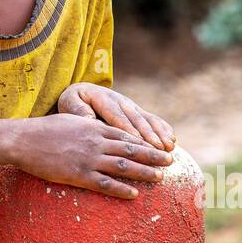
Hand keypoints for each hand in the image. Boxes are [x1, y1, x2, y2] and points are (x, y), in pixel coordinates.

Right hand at [10, 114, 173, 199]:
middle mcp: (96, 142)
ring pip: (123, 166)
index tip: (159, 146)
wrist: (23, 140)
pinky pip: (104, 184)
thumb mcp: (71, 120)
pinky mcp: (78, 174)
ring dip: (144, 172)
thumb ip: (89, 125)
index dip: (145, 142)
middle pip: (131, 150)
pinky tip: (134, 195)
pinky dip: (121, 189)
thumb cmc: (44, 130)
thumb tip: (101, 126)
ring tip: (160, 177)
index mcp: (94, 127)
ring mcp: (88, 159)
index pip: (126, 135)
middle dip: (153, 155)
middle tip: (170, 161)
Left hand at [57, 83, 174, 151]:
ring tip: (169, 147)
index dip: (128, 129)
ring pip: (147, 120)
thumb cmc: (73, 102)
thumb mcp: (69, 103)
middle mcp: (120, 101)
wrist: (82, 92)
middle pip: (136, 119)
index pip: (116, 116)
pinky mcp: (137, 111)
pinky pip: (153, 119)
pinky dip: (164, 129)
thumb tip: (88, 119)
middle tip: (159, 150)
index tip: (137, 142)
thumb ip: (78, 110)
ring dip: (160, 134)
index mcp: (102, 99)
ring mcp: (131, 106)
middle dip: (149, 135)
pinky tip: (173, 141)